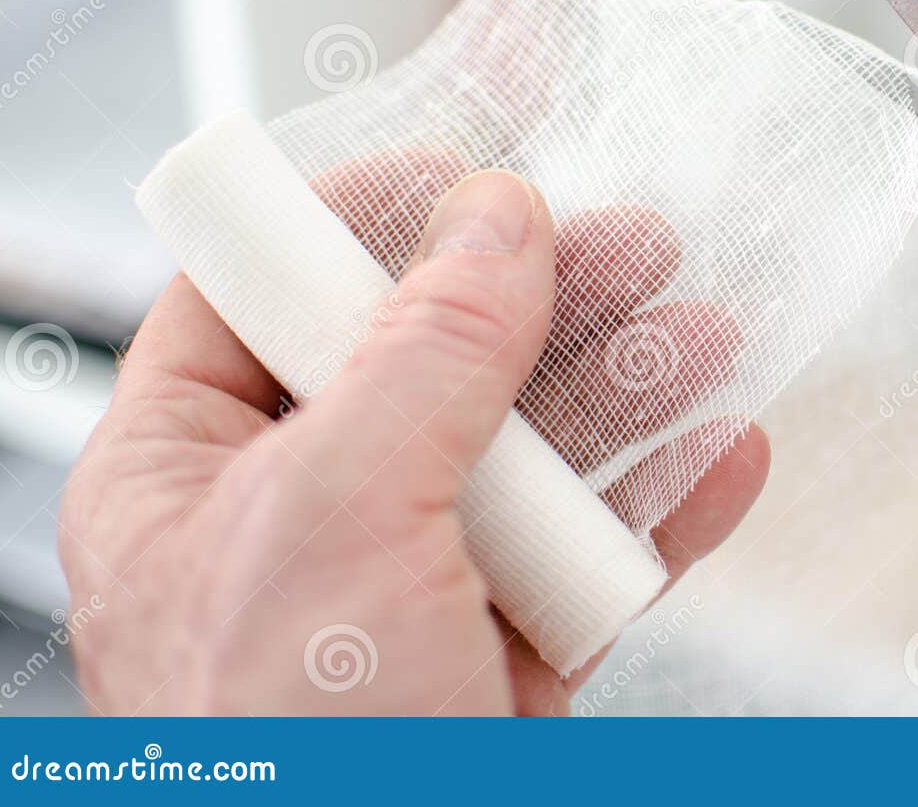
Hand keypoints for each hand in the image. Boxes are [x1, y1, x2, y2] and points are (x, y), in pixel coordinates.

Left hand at [59, 171, 767, 714]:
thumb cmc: (287, 755)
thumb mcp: (337, 515)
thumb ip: (426, 351)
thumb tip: (497, 221)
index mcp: (192, 472)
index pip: (265, 294)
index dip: (362, 215)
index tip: (467, 169)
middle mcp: (301, 520)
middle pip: (431, 358)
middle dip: (542, 298)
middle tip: (631, 243)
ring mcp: (413, 588)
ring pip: (532, 452)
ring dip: (630, 389)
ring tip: (702, 335)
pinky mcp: (508, 655)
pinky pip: (598, 559)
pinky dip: (670, 509)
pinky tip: (725, 457)